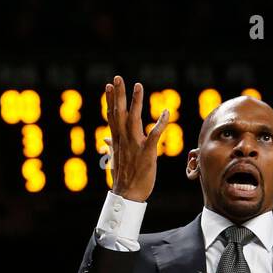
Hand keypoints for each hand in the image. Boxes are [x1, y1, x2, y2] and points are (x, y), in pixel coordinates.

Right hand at [104, 76, 169, 201]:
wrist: (128, 195)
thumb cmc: (123, 178)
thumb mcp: (115, 160)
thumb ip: (112, 147)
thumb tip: (105, 141)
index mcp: (117, 141)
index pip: (112, 116)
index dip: (110, 100)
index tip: (108, 86)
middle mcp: (124, 140)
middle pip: (119, 113)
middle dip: (118, 95)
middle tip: (117, 78)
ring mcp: (135, 145)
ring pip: (134, 119)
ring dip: (136, 102)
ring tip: (137, 86)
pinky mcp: (147, 152)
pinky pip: (155, 135)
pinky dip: (161, 123)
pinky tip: (166, 112)